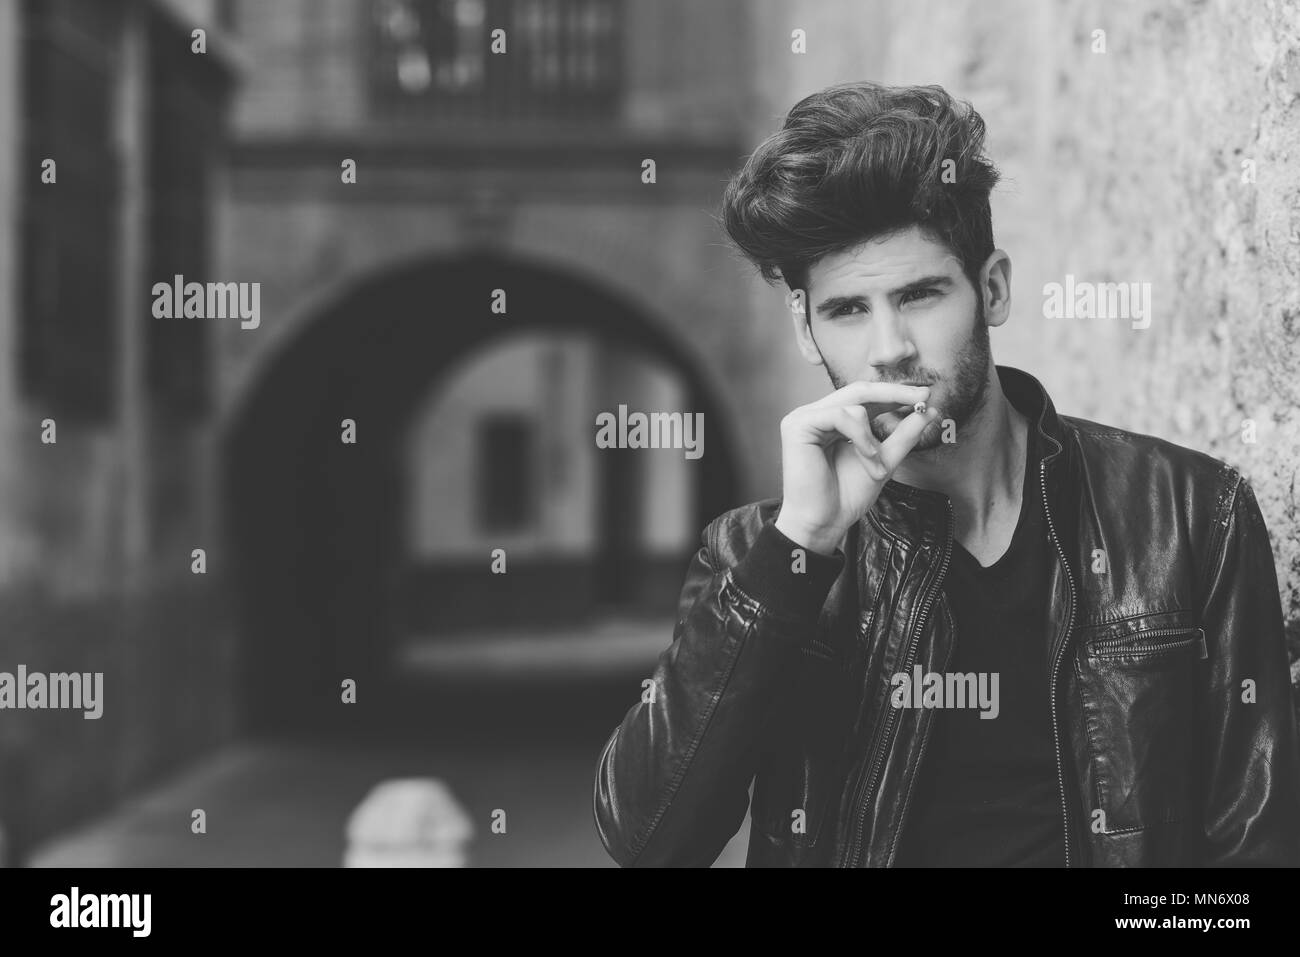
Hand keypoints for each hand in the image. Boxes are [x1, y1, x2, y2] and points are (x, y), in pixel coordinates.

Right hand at [773, 382, 940, 554]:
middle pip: (859, 390)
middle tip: (922, 398)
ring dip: (874, 437)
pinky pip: (841, 416)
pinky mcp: (798, 425)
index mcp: (832, 420)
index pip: (865, 397)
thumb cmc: (847, 496)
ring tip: (878, 467)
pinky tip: (868, 458)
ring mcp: (805, 418)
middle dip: (894, 393)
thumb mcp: (884, 459)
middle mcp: (817, 414)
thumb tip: (929, 411)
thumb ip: (904, 434)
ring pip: (854, 404)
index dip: (894, 393)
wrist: (824, 523)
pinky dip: (861, 437)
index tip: (925, 395)